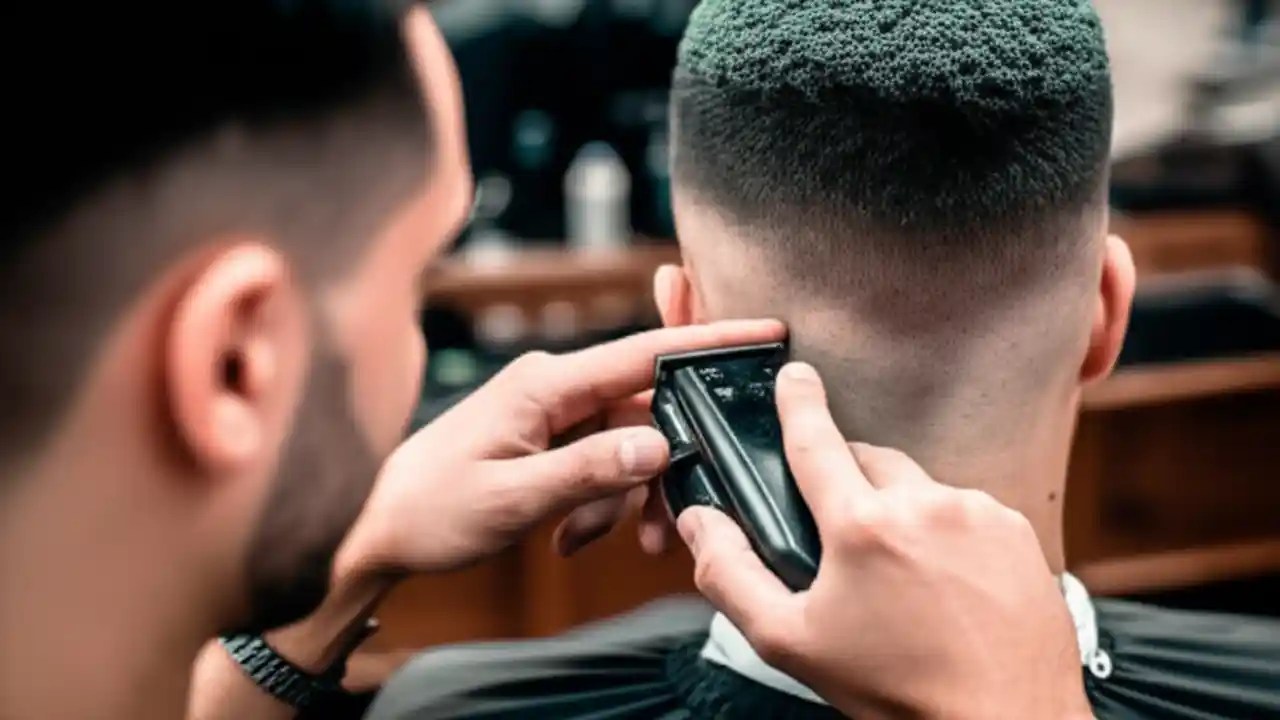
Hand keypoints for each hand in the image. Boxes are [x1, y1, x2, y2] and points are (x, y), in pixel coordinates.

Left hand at [333, 320, 785, 579]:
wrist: (376, 530)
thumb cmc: (430, 509)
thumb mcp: (512, 498)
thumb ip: (589, 470)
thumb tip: (659, 443)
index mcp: (546, 383)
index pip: (645, 352)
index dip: (711, 342)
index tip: (768, 332)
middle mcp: (554, 386)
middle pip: (645, 408)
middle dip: (663, 465)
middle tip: (665, 527)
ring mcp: (551, 411)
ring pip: (626, 442)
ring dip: (626, 494)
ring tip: (594, 543)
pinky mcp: (547, 437)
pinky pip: (599, 460)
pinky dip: (600, 501)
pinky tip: (571, 538)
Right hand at [677, 362, 1090, 719]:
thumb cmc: (899, 692)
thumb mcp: (791, 642)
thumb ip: (730, 574)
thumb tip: (699, 520)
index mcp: (862, 525)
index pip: (815, 438)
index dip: (797, 401)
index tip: (793, 374)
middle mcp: (925, 505)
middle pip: (868, 460)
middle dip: (848, 484)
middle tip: (843, 541)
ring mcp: (979, 513)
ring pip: (919, 487)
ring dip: (900, 511)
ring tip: (901, 577)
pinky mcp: (1018, 531)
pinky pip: (966, 510)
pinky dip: (947, 532)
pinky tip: (944, 582)